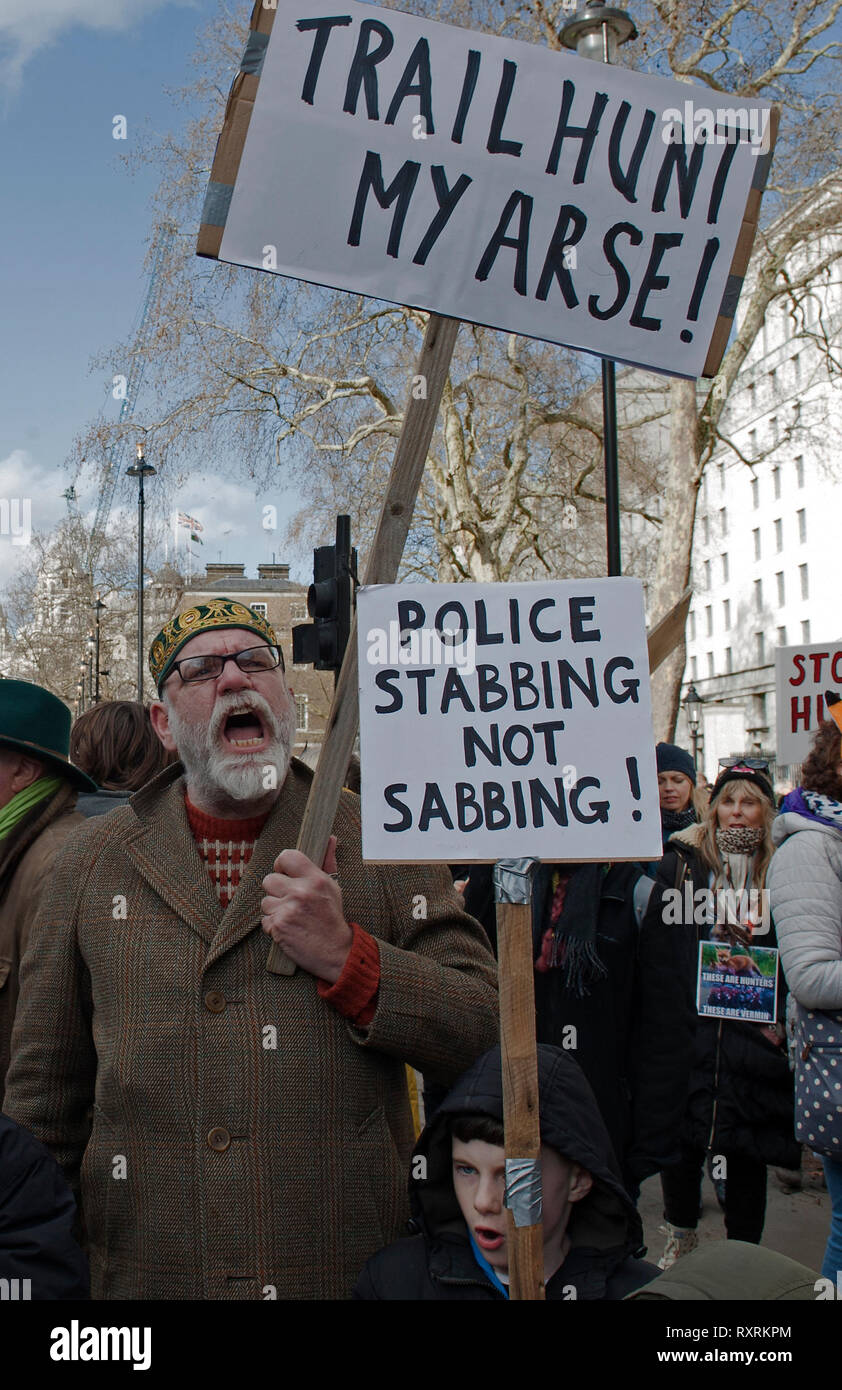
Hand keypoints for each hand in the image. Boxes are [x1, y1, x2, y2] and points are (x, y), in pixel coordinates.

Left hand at [261, 836, 352, 982]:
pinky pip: (265, 920)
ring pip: (265, 901)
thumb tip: (329, 838)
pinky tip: (289, 928)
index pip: (287, 856)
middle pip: (269, 880)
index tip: (285, 873)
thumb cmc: (332, 917)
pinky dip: (274, 926)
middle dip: (276, 891)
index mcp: (315, 879)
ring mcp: (288, 910)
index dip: (281, 865)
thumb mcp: (333, 887)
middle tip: (290, 901)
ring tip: (292, 917)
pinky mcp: (278, 927)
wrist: (336, 951)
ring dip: (275, 910)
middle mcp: (301, 892)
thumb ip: (327, 861)